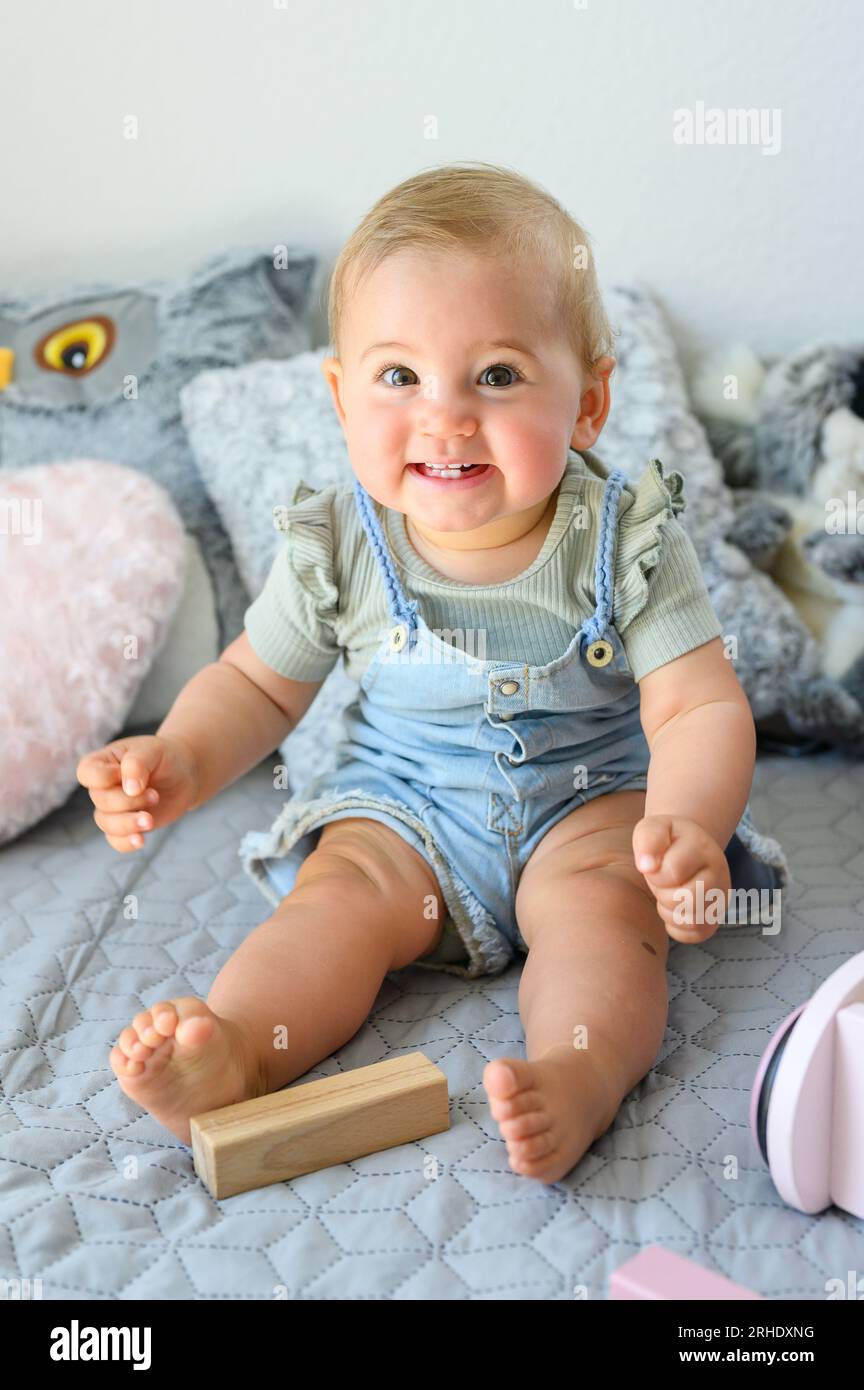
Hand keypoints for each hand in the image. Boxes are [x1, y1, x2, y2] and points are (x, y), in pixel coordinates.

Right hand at [76, 734, 200, 852]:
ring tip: (150, 820)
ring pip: (106, 823)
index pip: (87, 773)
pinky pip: (116, 840)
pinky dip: (126, 842)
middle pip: (101, 801)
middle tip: (155, 796)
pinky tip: (141, 840)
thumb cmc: (162, 757)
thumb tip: (130, 789)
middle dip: (129, 801)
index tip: (126, 774)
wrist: (183, 774)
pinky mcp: (125, 826)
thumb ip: (136, 764)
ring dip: (129, 824)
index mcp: (102, 763)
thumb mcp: (152, 750)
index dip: (104, 778)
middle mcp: (102, 787)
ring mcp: (112, 809)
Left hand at [632, 814, 730, 942]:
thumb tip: (646, 866)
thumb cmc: (665, 840)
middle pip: (688, 900)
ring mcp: (721, 897)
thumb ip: (648, 839)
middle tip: (662, 882)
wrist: (684, 846)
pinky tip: (675, 908)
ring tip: (669, 893)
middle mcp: (719, 873)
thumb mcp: (652, 828)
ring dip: (670, 911)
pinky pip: (697, 934)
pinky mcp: (716, 917)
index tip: (656, 864)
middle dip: (664, 893)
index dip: (655, 873)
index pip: (674, 871)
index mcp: (703, 847)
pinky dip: (678, 926)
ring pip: (694, 920)